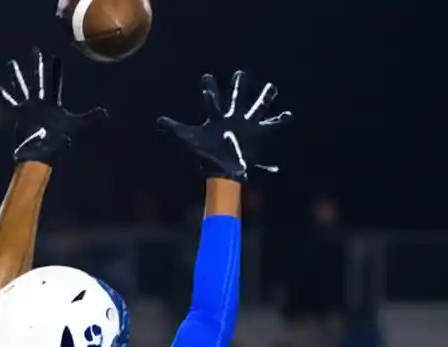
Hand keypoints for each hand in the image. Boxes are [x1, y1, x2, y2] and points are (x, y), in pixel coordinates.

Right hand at [0, 49, 106, 165]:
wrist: (44, 153)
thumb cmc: (60, 142)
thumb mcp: (77, 125)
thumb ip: (91, 117)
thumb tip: (105, 112)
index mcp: (53, 103)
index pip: (55, 82)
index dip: (56, 70)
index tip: (56, 57)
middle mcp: (41, 103)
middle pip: (39, 79)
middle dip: (38, 65)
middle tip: (35, 49)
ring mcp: (29, 108)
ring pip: (22, 87)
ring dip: (17, 75)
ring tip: (12, 63)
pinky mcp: (20, 115)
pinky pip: (10, 103)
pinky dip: (5, 96)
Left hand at [158, 71, 292, 181]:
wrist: (220, 172)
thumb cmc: (204, 155)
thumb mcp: (188, 139)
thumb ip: (174, 129)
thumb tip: (157, 121)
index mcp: (217, 118)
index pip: (213, 100)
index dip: (210, 90)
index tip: (206, 77)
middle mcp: (233, 119)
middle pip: (237, 98)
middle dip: (239, 87)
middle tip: (240, 74)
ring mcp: (247, 126)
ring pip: (258, 108)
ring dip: (265, 99)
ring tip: (272, 87)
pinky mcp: (257, 136)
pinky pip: (271, 127)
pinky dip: (280, 121)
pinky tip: (289, 115)